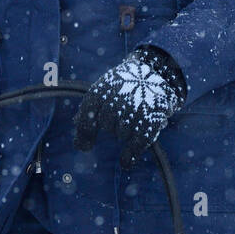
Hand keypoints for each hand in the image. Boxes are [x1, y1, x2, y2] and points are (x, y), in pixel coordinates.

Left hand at [72, 46, 187, 169]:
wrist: (157, 71)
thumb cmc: (126, 82)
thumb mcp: (105, 87)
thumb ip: (90, 107)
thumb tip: (77, 128)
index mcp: (99, 93)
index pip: (86, 119)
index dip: (84, 135)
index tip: (84, 146)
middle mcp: (114, 103)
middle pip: (106, 127)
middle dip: (112, 125)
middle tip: (123, 113)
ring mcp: (131, 113)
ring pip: (120, 135)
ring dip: (125, 132)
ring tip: (135, 116)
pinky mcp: (149, 122)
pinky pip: (134, 147)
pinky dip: (128, 156)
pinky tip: (125, 162)